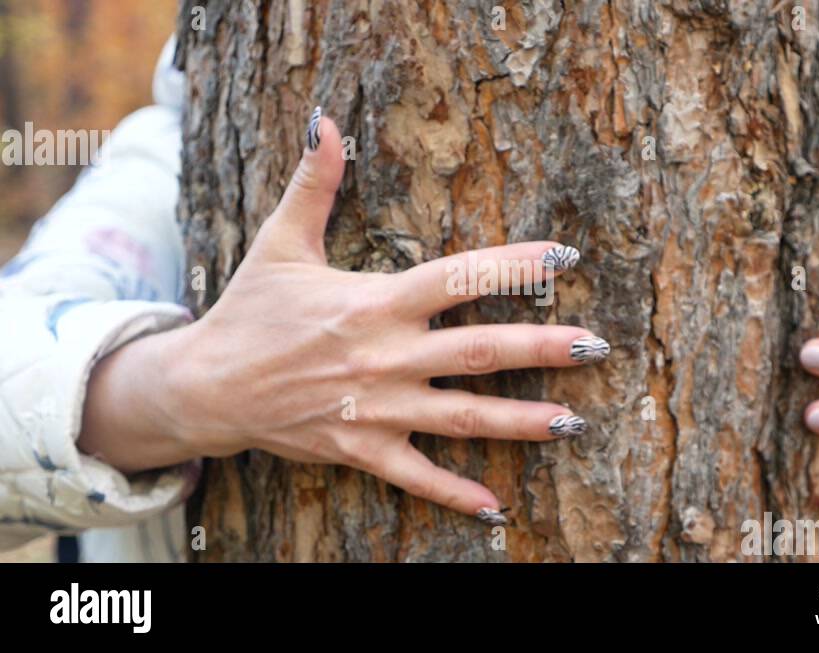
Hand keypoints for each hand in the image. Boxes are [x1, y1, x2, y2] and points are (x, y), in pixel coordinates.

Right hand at [80, 108, 608, 524]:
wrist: (205, 387)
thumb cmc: (248, 312)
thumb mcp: (280, 242)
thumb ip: (314, 184)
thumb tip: (327, 122)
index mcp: (374, 302)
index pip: (459, 277)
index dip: (515, 265)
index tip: (565, 257)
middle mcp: (384, 356)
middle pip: (480, 351)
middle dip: (543, 348)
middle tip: (596, 346)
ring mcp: (376, 408)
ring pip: (464, 417)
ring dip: (522, 421)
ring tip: (574, 422)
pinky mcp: (361, 448)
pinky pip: (417, 474)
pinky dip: (456, 493)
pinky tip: (498, 505)